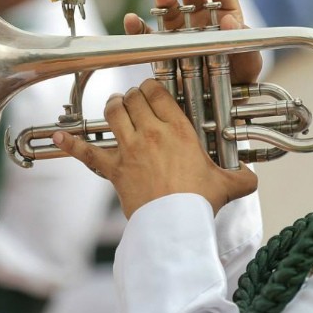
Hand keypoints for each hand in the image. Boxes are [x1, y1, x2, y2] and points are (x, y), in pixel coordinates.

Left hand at [54, 78, 257, 217]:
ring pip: (114, 112)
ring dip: (113, 105)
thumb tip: (253, 180)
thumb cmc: (199, 203)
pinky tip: (58, 135)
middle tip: (137, 100)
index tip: (154, 90)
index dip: (153, 87)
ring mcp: (130, 149)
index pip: (159, 93)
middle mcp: (152, 133)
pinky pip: (88, 151)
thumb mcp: (228, 185)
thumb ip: (243, 178)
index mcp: (179, 130)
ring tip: (116, 104)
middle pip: (134, 98)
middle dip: (134, 95)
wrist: (174, 225)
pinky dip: (71, 143)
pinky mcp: (114, 169)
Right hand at [123, 0, 262, 83]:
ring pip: (168, 4)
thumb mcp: (249, 68)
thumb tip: (230, 22)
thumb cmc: (238, 81)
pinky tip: (132, 20)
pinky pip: (145, 33)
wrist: (217, 106)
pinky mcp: (160, 46)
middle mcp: (200, 15)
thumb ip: (247, 49)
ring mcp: (178, 28)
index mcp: (225, 12)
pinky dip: (137, 25)